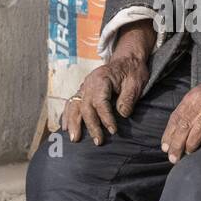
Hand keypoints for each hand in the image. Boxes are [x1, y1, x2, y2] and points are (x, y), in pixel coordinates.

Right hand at [62, 19, 153, 143]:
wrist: (127, 59)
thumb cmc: (132, 71)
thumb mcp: (136, 83)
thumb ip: (128, 98)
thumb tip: (123, 114)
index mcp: (102, 79)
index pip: (101, 102)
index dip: (106, 118)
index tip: (113, 131)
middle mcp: (89, 83)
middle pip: (86, 106)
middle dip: (90, 125)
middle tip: (98, 141)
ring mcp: (84, 87)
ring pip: (74, 106)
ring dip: (73, 123)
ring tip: (74, 139)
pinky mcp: (83, 91)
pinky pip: (71, 104)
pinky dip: (66, 116)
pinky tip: (65, 128)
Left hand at [161, 69, 200, 161]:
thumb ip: (190, 108)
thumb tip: (178, 130)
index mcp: (194, 96)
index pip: (177, 117)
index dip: (169, 133)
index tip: (165, 147)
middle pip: (185, 124)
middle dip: (177, 143)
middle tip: (173, 157)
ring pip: (200, 129)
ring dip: (192, 143)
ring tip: (188, 152)